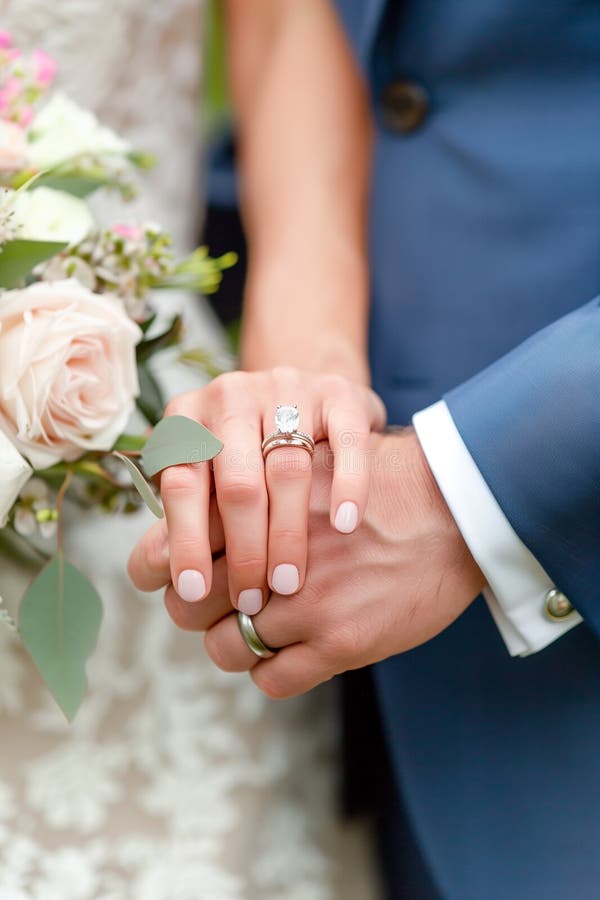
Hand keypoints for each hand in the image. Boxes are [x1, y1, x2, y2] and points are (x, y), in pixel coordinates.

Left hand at [129, 367, 385, 616]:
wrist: (309, 399)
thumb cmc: (248, 456)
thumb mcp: (206, 476)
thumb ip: (185, 519)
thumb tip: (170, 583)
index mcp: (188, 419)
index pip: (181, 484)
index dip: (185, 540)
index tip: (194, 592)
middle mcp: (231, 397)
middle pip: (236, 480)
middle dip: (243, 549)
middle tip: (251, 600)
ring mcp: (285, 389)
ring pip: (286, 466)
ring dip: (287, 531)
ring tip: (289, 582)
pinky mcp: (336, 392)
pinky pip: (346, 439)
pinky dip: (346, 483)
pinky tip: (343, 524)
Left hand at [130, 429, 485, 697]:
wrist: (453, 507)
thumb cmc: (380, 485)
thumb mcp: (306, 466)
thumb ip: (255, 491)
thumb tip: (202, 514)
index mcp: (255, 505)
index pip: (171, 546)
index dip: (157, 566)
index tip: (168, 575)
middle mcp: (270, 554)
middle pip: (187, 603)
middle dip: (194, 606)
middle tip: (214, 602)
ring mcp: (306, 603)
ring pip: (224, 648)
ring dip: (230, 642)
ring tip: (255, 627)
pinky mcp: (341, 642)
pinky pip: (273, 679)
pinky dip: (271, 669)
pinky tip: (290, 649)